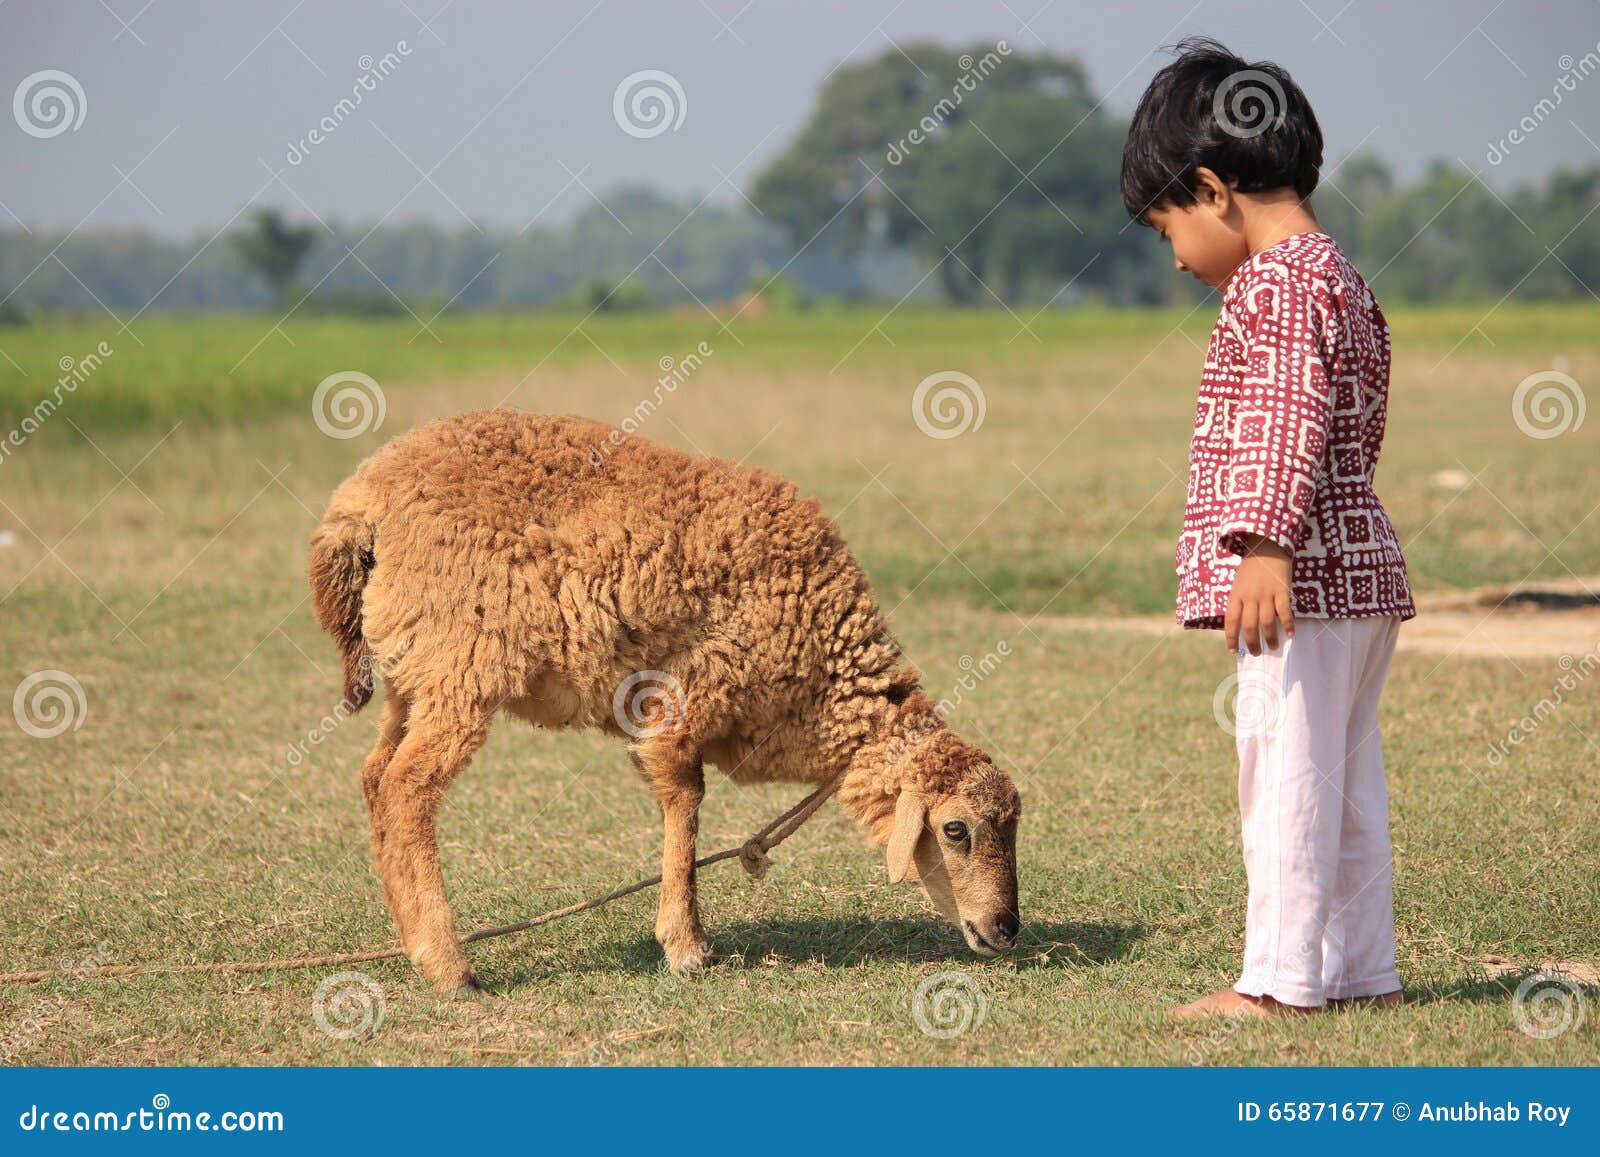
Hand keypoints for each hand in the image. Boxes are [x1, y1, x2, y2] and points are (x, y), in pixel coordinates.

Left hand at [1225, 535, 1294, 655]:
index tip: (1233, 650)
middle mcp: (1249, 597)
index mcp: (1236, 595)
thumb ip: (1240, 602)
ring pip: (1266, 622)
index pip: (1231, 621)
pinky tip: (1290, 634)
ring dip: (1270, 638)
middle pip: (1249, 626)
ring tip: (1273, 647)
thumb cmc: (1251, 568)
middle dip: (1252, 643)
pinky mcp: (1281, 591)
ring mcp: (1266, 594)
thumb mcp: (1238, 584)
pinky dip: (1287, 624)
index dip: (1231, 638)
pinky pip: (1284, 612)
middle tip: (1256, 653)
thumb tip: (1241, 624)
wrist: (1266, 546)